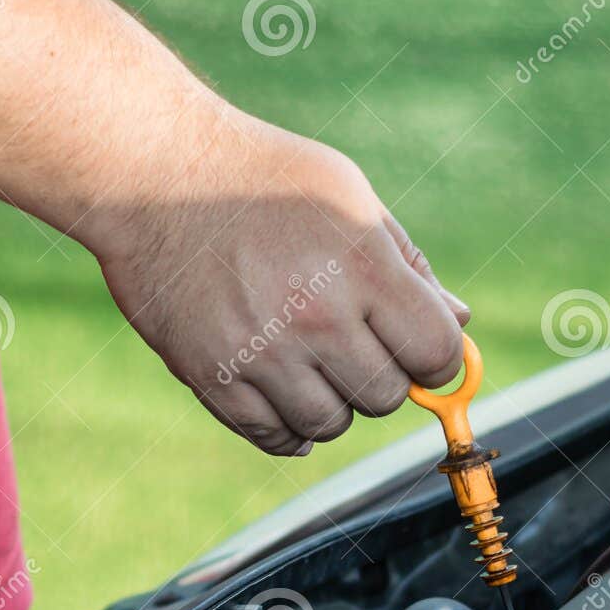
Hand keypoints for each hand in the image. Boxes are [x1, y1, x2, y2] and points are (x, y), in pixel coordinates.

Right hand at [95, 108, 469, 455]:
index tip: (418, 347)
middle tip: (352, 342)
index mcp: (360, 266)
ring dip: (331, 402)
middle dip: (381, 376)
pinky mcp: (213, 379)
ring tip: (308, 358)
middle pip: (385, 397)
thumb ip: (409, 266)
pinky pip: (275, 437)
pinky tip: (282, 389)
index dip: (436, 357)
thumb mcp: (349, 197)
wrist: (150, 172)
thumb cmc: (260, 176)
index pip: (435, 352)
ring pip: (331, 424)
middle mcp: (314, 316)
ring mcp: (261, 353)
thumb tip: (459, 323)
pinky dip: (288, 425)